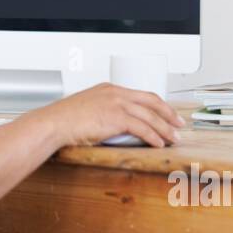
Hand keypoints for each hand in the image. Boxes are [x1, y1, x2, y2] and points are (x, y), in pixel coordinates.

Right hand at [23, 82, 183, 148]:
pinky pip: (142, 127)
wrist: (53, 123)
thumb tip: (114, 126)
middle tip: (179, 123)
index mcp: (109, 89)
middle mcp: (115, 93)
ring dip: (165, 128)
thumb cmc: (64, 120)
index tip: (166, 113)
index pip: (141, 95)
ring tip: (173, 138)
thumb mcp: (87, 109)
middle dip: (169, 113)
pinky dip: (153, 136)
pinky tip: (159, 143)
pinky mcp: (115, 117)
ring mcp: (116, 104)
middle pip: (151, 101)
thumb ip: (103, 113)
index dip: (157, 105)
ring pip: (150, 116)